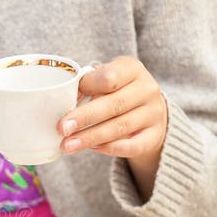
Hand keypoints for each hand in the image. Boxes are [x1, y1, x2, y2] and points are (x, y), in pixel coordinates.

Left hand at [58, 56, 167, 198]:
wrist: (148, 108)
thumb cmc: (116, 90)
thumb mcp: (105, 78)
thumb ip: (87, 85)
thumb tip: (60, 102)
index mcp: (132, 68)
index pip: (110, 77)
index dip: (87, 89)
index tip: (66, 101)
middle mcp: (147, 89)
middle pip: (114, 105)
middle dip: (84, 118)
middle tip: (62, 129)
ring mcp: (154, 113)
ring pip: (120, 127)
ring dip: (91, 137)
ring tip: (68, 145)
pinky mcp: (155, 136)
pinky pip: (133, 146)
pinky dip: (110, 148)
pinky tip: (92, 148)